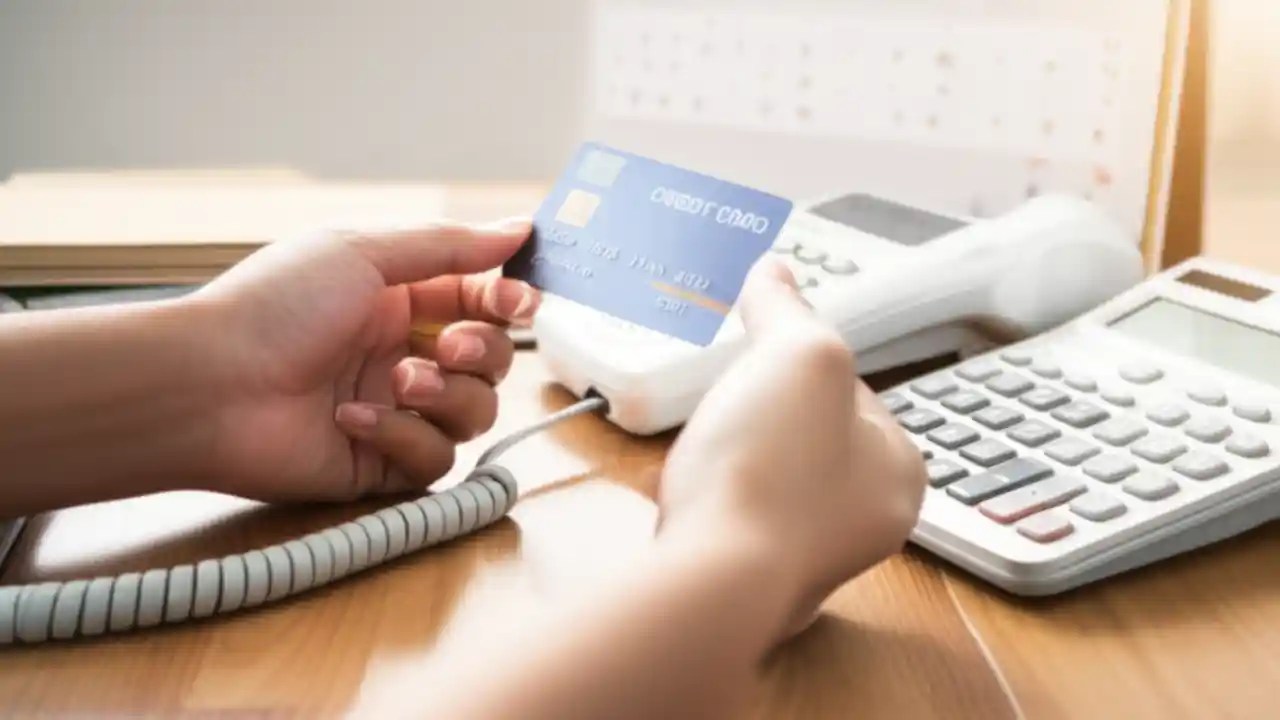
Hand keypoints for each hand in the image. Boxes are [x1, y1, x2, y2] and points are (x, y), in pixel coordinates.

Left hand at [186, 218, 539, 501]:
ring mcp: (396, 412)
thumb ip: (449, 246)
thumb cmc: (275, 307)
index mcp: (399, 300)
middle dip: (484, 353)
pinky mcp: (382, 465)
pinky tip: (352, 419)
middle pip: (492, 361)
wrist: (211, 387)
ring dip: (446, 396)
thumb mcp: (364, 252)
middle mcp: (403, 355)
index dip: (509, 303)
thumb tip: (518, 228)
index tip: (521, 302)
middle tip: (449, 347)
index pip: (481, 302)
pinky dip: (403, 437)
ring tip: (398, 383)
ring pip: (474, 414)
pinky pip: (434, 459)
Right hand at [656, 257, 926, 637]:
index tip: (765, 355)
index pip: (857, 392)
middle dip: (766, 411)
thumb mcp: (799, 356)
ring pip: (771, 476)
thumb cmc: (772, 470)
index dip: (803, 362)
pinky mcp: (752, 579)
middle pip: (811, 434)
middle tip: (732, 398)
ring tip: (709, 444)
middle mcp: (865, 522)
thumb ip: (790, 308)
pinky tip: (692, 489)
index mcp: (899, 471)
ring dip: (735, 453)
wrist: (712, 579)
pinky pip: (735, 516)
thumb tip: (774, 271)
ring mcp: (807, 558)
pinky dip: (712, 495)